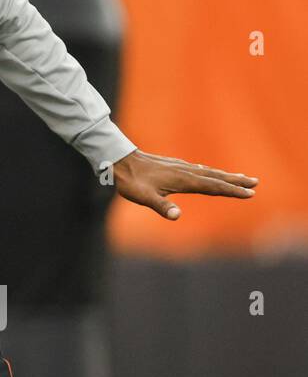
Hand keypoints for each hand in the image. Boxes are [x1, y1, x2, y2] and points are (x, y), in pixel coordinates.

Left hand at [112, 149, 258, 219]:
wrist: (119, 160)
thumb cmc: (130, 181)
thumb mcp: (143, 197)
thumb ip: (161, 207)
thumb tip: (176, 216)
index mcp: (183, 180)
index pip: (213, 187)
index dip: (232, 191)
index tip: (250, 194)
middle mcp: (185, 171)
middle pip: (216, 177)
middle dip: (235, 181)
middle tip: (255, 182)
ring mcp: (180, 167)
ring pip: (208, 172)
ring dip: (225, 175)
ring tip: (241, 177)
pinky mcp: (173, 165)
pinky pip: (198, 169)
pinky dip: (210, 172)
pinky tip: (210, 173)